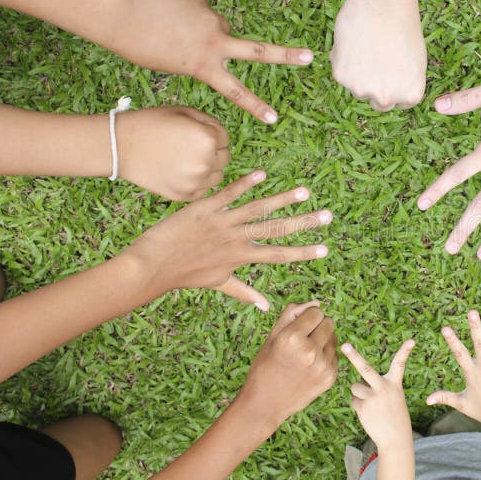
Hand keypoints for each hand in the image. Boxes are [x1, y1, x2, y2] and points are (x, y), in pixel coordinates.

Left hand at [112, 0, 312, 122]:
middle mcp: (214, 42)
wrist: (122, 17)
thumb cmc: (144, 48)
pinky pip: (204, 13)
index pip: (236, 91)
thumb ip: (206, 54)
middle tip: (309, 56)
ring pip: (221, 29)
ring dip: (206, 32)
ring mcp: (210, 19)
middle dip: (287, 55)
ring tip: (177, 31)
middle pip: (259, 51)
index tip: (274, 119)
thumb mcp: (177, 64)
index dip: (256, 106)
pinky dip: (193, 17)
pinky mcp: (201, 2)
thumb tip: (226, 36)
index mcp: (204, 66)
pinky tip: (172, 16)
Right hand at [116, 106, 228, 200]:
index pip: (225, 137)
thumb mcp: (183, 112)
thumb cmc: (151, 124)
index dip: (211, 133)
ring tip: (186, 159)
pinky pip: (203, 189)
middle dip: (213, 151)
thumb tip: (222, 135)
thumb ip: (209, 122)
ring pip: (217, 175)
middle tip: (190, 147)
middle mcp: (206, 162)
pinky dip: (196, 182)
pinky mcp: (185, 195)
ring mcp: (196, 181)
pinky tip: (180, 172)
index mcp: (208, 138)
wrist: (120, 147)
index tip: (194, 133)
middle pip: (224, 157)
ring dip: (208, 168)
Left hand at [125, 171, 331, 308]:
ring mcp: (222, 223)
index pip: (279, 255)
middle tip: (328, 215)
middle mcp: (236, 239)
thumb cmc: (185, 275)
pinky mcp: (205, 208)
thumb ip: (245, 293)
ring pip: (258, 209)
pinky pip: (228, 194)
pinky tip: (263, 174)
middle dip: (304, 223)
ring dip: (283, 200)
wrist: (152, 266)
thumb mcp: (218, 284)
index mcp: (241, 257)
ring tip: (304, 192)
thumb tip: (267, 307)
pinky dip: (245, 184)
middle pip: (276, 230)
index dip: (303, 252)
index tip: (325, 249)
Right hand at [240, 301, 337, 424]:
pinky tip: (310, 367)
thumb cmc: (266, 366)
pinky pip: (335, 355)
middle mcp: (310, 351)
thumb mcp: (272, 337)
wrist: (266, 404)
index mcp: (292, 338)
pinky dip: (325, 357)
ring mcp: (322, 366)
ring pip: (334, 338)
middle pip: (329, 322)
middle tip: (303, 339)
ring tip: (305, 354)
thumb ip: (292, 314)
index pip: (316, 312)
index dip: (307, 317)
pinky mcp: (330, 378)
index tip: (298, 327)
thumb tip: (316, 302)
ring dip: (323, 341)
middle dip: (318, 326)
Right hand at [330, 0, 426, 110]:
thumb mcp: (415, 61)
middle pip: (379, 103)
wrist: (383, 2)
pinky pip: (342, 74)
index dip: (394, 85)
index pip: (399, 102)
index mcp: (411, 95)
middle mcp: (387, 98)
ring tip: (366, 46)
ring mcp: (362, 90)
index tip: (392, 70)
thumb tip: (386, 93)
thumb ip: (402, 82)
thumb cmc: (403, 25)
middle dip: (377, 86)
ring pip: (358, 89)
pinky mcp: (341, 77)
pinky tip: (353, 42)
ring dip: (359, 74)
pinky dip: (344, 61)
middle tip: (377, 61)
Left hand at [341, 339, 414, 447]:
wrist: (395, 439)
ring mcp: (372, 397)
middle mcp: (383, 387)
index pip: (400, 364)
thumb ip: (377, 386)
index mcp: (394, 383)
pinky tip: (369, 414)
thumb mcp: (392, 397)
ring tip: (371, 406)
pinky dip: (359, 407)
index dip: (405, 351)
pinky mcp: (362, 407)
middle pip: (365, 368)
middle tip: (345, 345)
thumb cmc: (394, 416)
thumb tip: (357, 383)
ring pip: (355, 387)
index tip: (412, 340)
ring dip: (359, 394)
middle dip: (353, 356)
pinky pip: (354, 401)